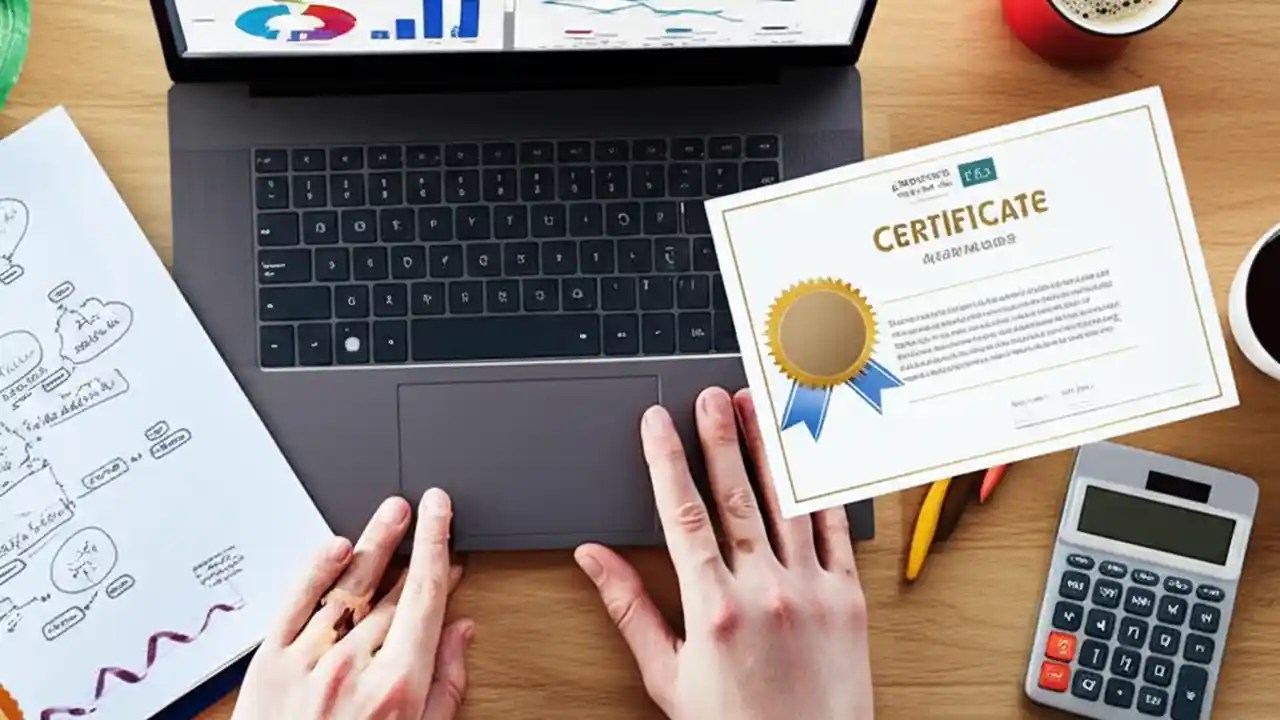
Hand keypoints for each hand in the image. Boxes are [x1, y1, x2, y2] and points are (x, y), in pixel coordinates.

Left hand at [232, 490, 472, 719]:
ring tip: (391, 513)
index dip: (437, 544)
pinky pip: (295, 603)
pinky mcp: (269, 664)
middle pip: (391, 590)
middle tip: (426, 515)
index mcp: (398, 686)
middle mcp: (354, 668)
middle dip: (414, 548)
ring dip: (373, 544)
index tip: (442, 514)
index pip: (425, 594)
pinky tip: (337, 546)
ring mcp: (308, 662)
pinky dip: (317, 570)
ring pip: (348, 587)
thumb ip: (446, 684)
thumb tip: (462, 631)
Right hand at [575, 388, 873, 719]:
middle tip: (711, 395)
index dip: (666, 460)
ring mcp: (812, 591)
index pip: (683, 514)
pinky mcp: (850, 600)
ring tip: (758, 408)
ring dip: (769, 448)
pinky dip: (821, 490)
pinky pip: (836, 531)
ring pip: (787, 502)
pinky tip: (808, 460)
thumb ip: (628, 608)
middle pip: (736, 494)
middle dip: (720, 436)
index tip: (656, 423)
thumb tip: (592, 558)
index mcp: (714, 608)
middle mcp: (764, 591)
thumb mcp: (666, 675)